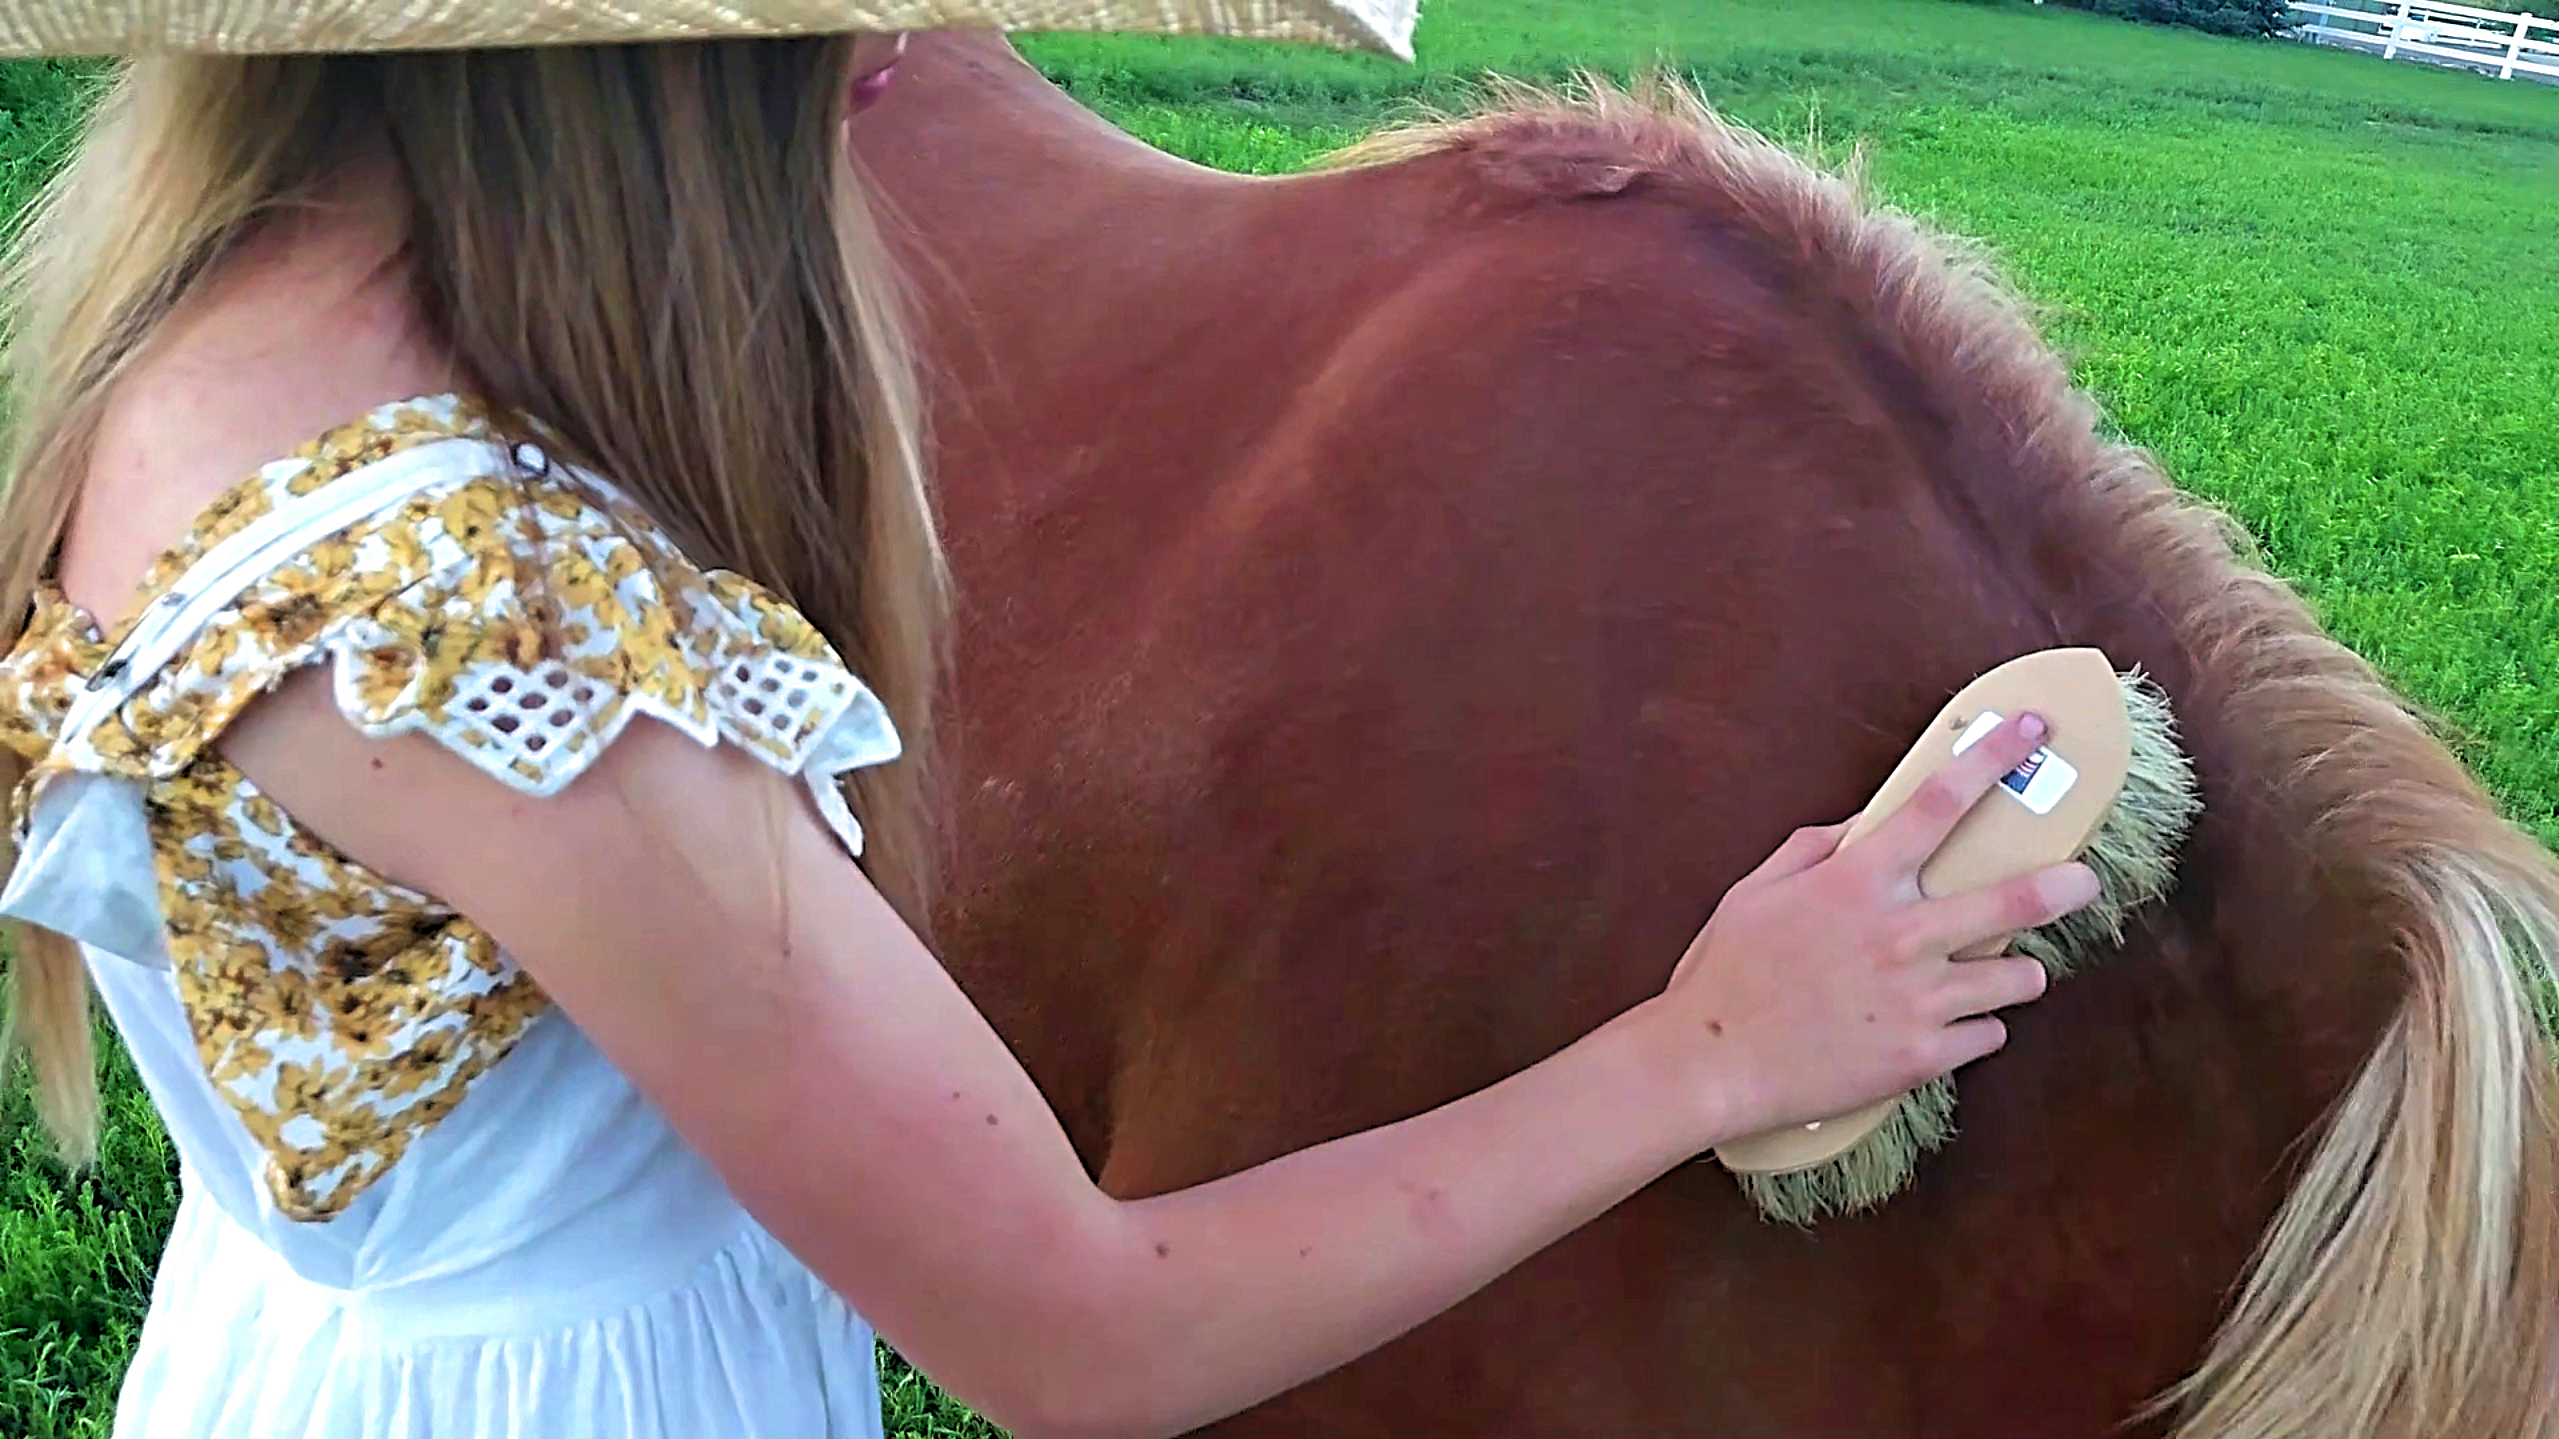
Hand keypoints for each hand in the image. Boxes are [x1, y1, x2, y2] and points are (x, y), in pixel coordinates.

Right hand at [1661, 712, 2100, 1144]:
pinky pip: (1987, 1036)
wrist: (1709, 1063)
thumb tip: (1860, 828)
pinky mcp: (1920, 1056)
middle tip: (2083, 880)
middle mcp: (1897, 935)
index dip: (1992, 759)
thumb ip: (1811, 850)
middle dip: (2062, 885)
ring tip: (2003, 973)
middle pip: (2011, 899)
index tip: (2029, 730)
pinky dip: (1976, 1028)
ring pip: (2016, 977)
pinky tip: (1949, 1024)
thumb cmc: (1725, 975)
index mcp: (1855, 883)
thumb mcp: (1754, 892)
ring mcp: (1916, 999)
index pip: (1938, 804)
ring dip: (2015, 971)